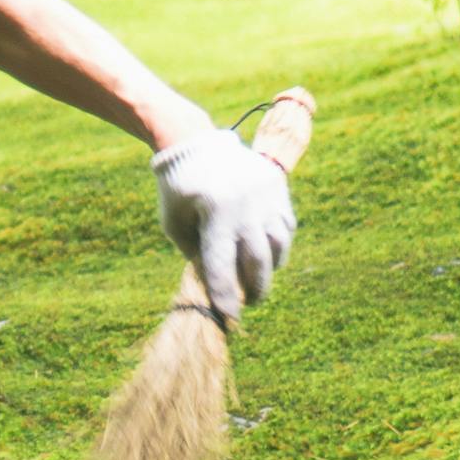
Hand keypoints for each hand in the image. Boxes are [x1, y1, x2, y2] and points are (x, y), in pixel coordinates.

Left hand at [154, 127, 295, 322]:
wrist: (193, 140)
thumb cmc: (177, 187)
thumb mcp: (173, 222)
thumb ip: (193, 253)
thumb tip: (215, 285)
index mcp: (215, 212)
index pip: (223, 265)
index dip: (226, 295)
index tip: (230, 319)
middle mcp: (246, 204)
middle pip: (258, 259)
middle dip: (255, 287)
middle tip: (249, 302)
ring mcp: (266, 194)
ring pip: (279, 243)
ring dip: (271, 266)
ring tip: (259, 278)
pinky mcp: (276, 186)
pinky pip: (285, 224)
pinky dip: (278, 243)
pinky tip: (268, 254)